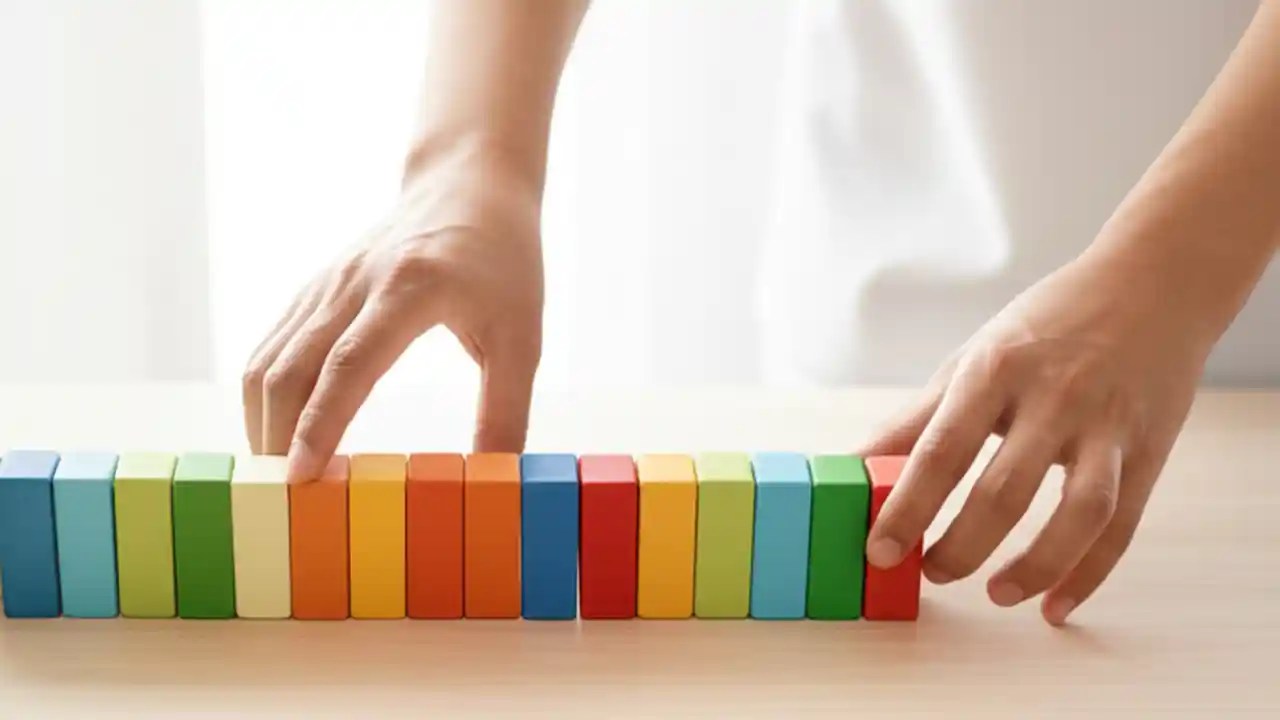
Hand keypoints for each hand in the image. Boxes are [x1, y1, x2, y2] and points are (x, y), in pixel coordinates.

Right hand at [242, 152, 543, 480]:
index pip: (348, 366)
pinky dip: (265, 396)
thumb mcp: (522, 336)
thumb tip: (491, 482)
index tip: (300, 478)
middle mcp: (354, 283)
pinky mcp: (314, 289)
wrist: (469, 183)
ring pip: (267, 359)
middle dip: (277, 438)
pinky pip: (271, 347)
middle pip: (290, 368)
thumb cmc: (504, 259)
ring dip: (262, 422)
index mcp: (409, 288)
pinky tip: (280, 432)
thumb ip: (506, 410)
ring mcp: (326, 283)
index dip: (319, 425)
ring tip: (278, 475)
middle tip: (284, 500)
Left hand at [859, 248, 1213, 625]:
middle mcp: (1054, 396)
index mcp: (995, 369)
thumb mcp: (972, 359)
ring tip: (996, 594)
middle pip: (1006, 490)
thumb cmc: (1045, 326)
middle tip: (931, 573)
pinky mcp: (1150, 449)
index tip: (879, 551)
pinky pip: (1123, 525)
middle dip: (963, 546)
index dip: (908, 507)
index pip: (942, 450)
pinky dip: (1089, 574)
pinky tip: (1055, 606)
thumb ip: (916, 419)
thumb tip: (852, 467)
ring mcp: (1108, 425)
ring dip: (1036, 565)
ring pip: (1080, 513)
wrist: (1151, 283)